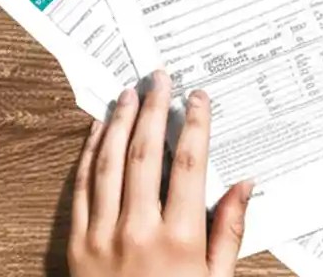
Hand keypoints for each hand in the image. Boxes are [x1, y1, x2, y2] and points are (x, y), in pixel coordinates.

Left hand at [68, 71, 253, 276]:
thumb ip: (228, 233)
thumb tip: (245, 186)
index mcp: (179, 241)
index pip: (189, 165)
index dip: (195, 125)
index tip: (198, 98)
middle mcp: (138, 232)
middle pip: (147, 153)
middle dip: (155, 109)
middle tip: (160, 78)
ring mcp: (102, 236)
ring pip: (109, 163)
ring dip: (120, 122)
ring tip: (128, 93)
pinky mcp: (77, 244)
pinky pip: (82, 187)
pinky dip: (90, 154)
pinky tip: (100, 131)